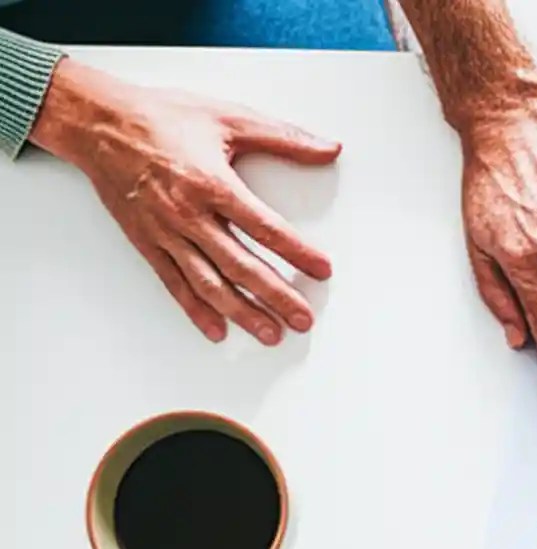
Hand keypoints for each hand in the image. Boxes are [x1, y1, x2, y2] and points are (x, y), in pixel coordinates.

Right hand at [30, 60, 341, 344]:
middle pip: (240, 265)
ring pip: (209, 283)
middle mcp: (188, 214)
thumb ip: (284, 137)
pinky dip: (196, 310)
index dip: (297, 252)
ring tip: (270, 333)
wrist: (98, 123)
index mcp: (212, 183)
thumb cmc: (163, 117)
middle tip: (303, 318)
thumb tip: (329, 148)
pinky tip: (217, 329)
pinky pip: (174, 283)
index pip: (265, 228)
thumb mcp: (230, 117)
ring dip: (242, 312)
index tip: (322, 270)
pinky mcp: (147, 243)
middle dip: (275, 296)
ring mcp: (166, 233)